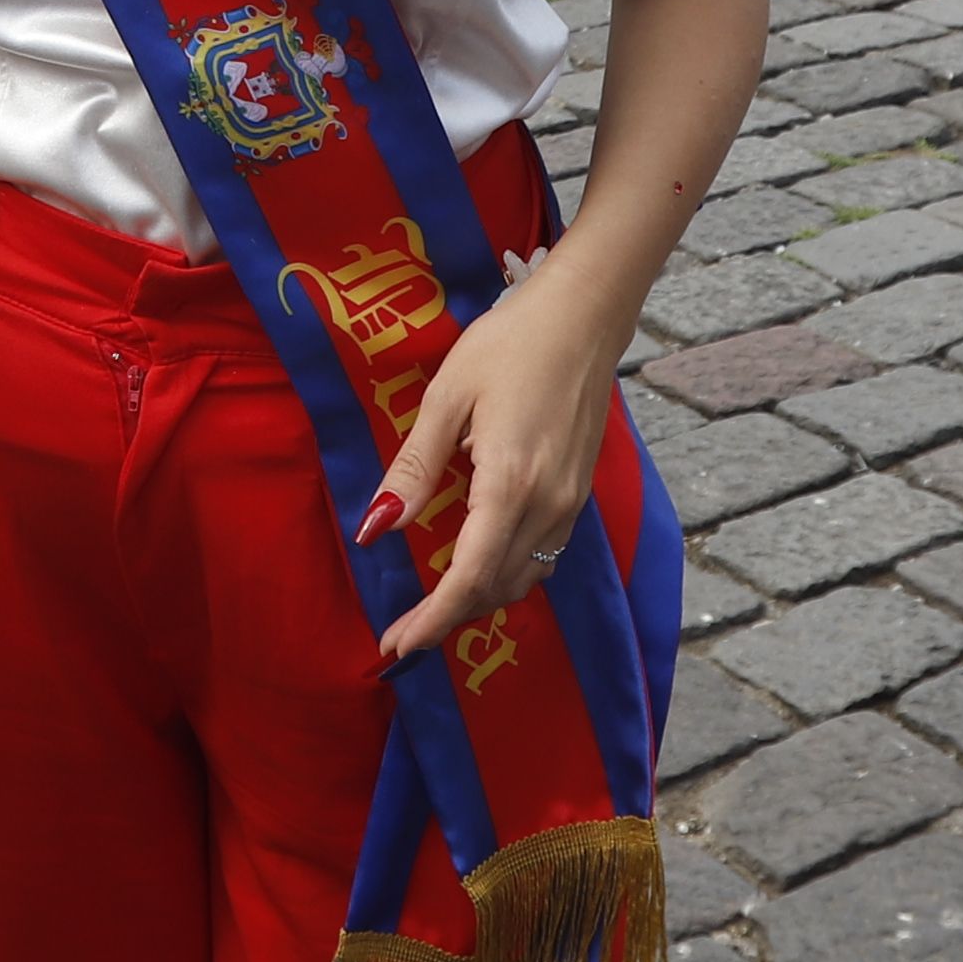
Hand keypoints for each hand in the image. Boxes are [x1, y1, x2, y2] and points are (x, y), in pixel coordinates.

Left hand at [362, 278, 631, 670]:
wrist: (584, 316)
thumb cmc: (509, 344)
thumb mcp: (447, 397)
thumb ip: (414, 468)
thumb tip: (378, 526)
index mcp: (509, 484)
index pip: (469, 578)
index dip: (432, 620)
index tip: (396, 646)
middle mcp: (548, 505)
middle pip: (496, 589)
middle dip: (448, 619)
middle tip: (402, 634)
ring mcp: (570, 502)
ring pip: (524, 579)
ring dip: (479, 601)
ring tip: (435, 608)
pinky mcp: (579, 492)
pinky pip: (543, 556)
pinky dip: (507, 576)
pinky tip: (479, 568)